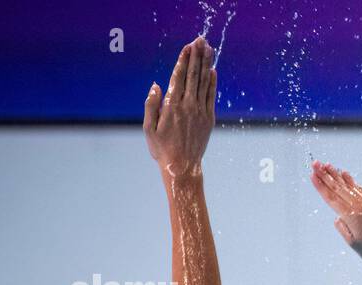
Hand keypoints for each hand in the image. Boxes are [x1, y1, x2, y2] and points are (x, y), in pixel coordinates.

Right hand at [144, 36, 216, 178]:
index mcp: (171, 106)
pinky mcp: (208, 119)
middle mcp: (188, 106)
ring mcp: (200, 112)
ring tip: (208, 49)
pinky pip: (211, 96)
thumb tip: (156, 84)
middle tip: (201, 40)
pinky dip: (212, 83)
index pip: (178, 77)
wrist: (183, 168)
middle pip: (193, 75)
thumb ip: (151, 105)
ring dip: (206, 64)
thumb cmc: (162, 149)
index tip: (188, 46)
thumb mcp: (148, 128)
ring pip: (204, 83)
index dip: (183, 60)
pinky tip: (213, 71)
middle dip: (197, 56)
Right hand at [310, 161, 361, 266]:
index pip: (331, 198)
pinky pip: (360, 189)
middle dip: (325, 175)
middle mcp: (360, 206)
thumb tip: (337, 215)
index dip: (320, 186)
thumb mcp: (352, 242)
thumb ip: (342, 227)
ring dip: (336, 175)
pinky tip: (344, 174)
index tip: (312, 175)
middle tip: (315, 163)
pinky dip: (351, 181)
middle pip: (338, 188)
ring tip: (326, 165)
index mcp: (351, 216)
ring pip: (349, 186)